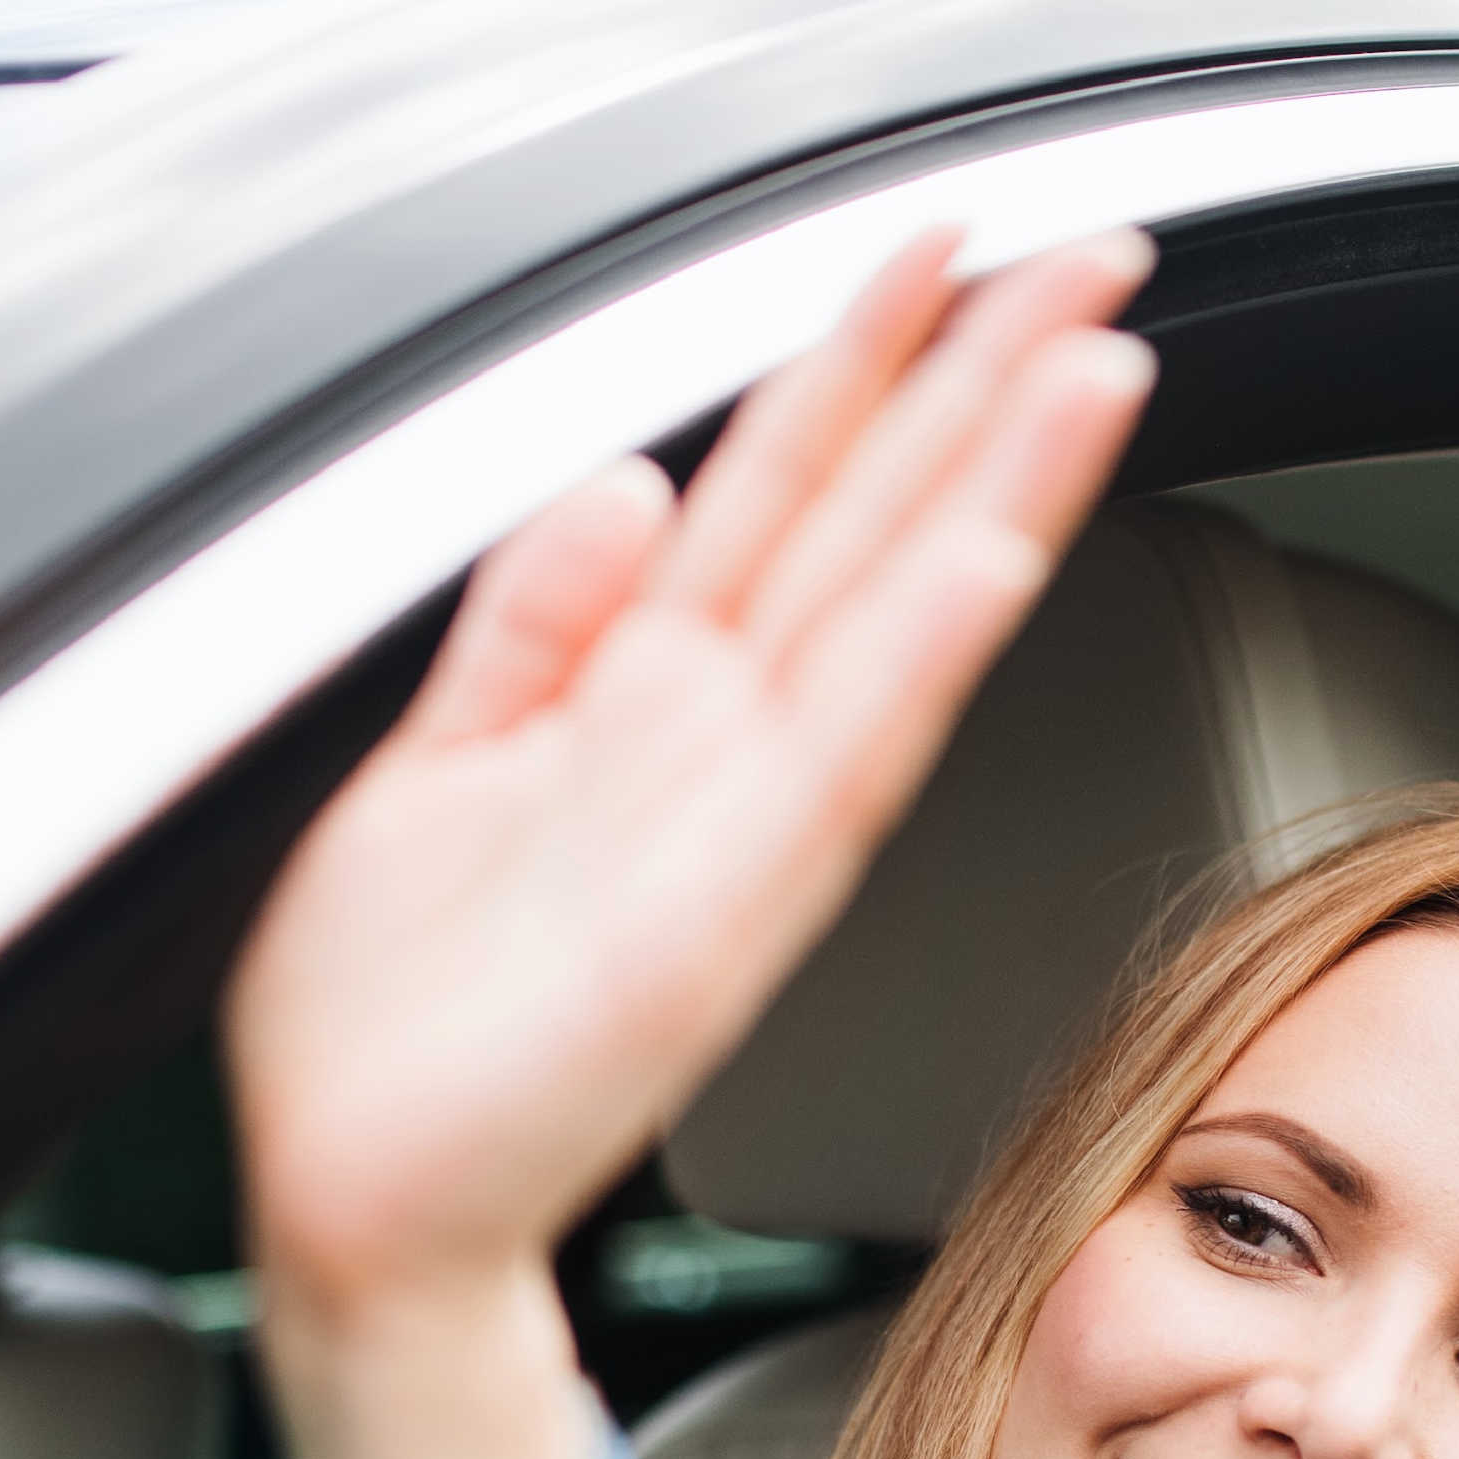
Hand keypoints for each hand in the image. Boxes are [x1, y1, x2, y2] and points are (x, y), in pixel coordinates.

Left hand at [227, 228, 1157, 1458]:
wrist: (358, 1210)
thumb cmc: (390, 1026)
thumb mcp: (430, 763)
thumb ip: (529, 623)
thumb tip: (624, 475)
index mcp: (639, 699)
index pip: (778, 486)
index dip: (859, 358)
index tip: (944, 248)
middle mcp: (713, 749)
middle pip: (874, 520)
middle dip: (983, 382)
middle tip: (1100, 252)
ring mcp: (734, 827)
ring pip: (891, 614)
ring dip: (997, 487)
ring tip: (1095, 360)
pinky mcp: (720, 915)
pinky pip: (837, 760)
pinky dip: (913, 657)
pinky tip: (983, 560)